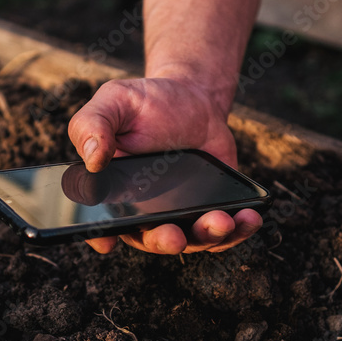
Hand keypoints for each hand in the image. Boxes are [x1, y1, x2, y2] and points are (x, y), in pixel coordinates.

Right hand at [67, 76, 261, 254]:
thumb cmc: (145, 103)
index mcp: (112, 191)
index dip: (100, 235)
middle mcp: (143, 210)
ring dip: (206, 237)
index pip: (100, 221)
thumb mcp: (114, 101)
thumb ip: (93, 125)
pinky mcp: (209, 210)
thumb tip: (92, 160)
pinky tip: (248, 218)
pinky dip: (238, 230)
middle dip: (163, 242)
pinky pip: (223, 232)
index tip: (107, 240)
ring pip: (190, 240)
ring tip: (222, 221)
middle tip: (173, 236)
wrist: (193, 98)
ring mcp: (178, 214)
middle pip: (149, 239)